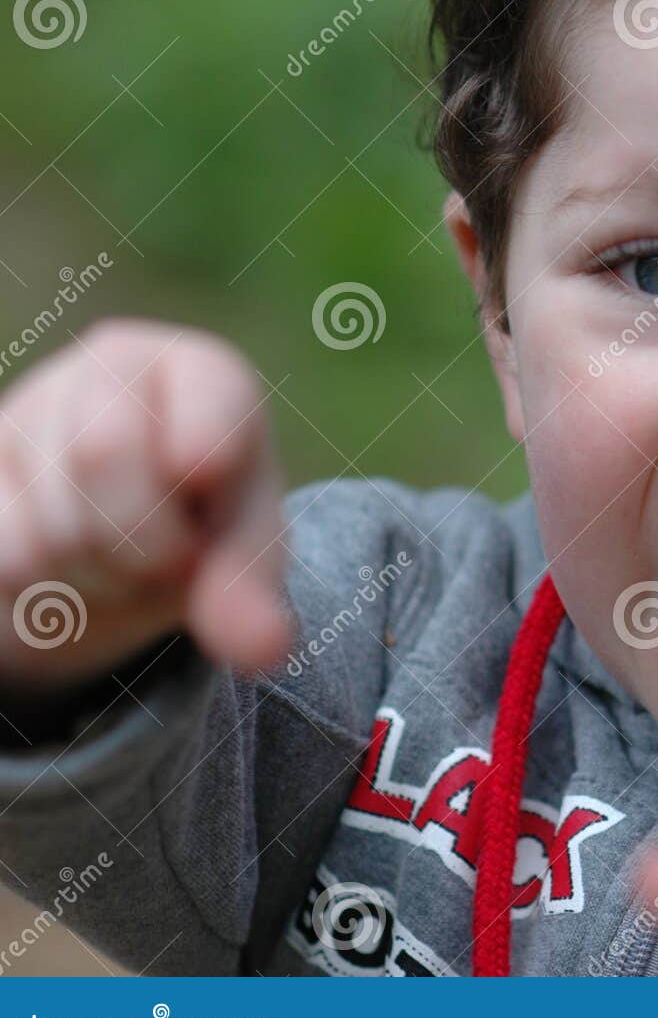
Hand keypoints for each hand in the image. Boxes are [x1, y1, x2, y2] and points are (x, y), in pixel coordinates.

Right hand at [0, 319, 288, 692]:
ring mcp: (31, 407)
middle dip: (143, 539)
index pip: (199, 390)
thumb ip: (249, 591)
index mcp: (199, 370)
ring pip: (43, 513)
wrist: (127, 541)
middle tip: (171, 560)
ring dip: (93, 574)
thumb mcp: (242, 555)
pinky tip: (69, 565)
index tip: (200, 476)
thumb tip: (264, 650)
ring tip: (126, 560)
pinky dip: (39, 585)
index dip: (203, 442)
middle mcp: (113, 366)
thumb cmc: (206, 528)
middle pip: (101, 448)